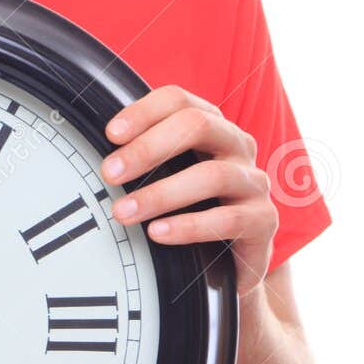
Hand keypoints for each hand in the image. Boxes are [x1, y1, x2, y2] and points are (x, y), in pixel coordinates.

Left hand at [103, 85, 278, 294]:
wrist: (230, 262)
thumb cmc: (192, 209)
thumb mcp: (168, 175)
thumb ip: (145, 158)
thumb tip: (99, 154)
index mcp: (213, 126)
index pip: (180, 101)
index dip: (143, 112)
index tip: (111, 135)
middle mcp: (238, 146)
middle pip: (198, 126)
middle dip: (148, 149)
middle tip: (110, 174)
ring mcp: (254, 182)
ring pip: (213, 175)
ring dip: (161, 194)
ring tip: (123, 212)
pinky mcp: (264, 221)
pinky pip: (228, 219)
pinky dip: (188, 226)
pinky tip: (157, 233)